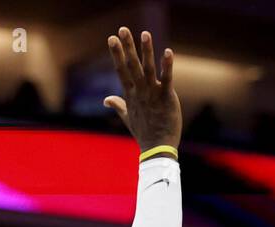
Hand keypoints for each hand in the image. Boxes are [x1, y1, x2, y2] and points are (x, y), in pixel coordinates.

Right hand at [104, 27, 180, 152]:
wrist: (157, 148)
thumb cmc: (144, 133)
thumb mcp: (127, 117)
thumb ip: (118, 105)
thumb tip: (106, 100)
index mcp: (131, 94)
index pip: (121, 70)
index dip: (117, 54)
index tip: (112, 38)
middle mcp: (140, 91)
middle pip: (132, 66)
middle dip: (127, 47)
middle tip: (122, 29)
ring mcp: (152, 94)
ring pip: (148, 69)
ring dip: (146, 51)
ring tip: (145, 33)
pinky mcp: (166, 98)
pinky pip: (167, 79)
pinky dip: (167, 66)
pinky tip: (168, 51)